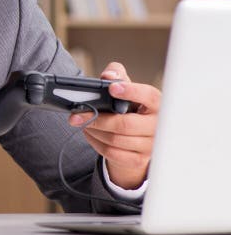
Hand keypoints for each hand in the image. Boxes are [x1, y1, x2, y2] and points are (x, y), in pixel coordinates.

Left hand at [69, 62, 160, 189]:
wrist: (135, 133)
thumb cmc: (128, 104)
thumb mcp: (123, 86)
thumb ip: (115, 74)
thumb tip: (107, 76)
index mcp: (157, 104)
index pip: (149, 96)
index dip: (131, 92)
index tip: (112, 88)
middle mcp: (157, 125)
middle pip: (125, 124)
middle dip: (97, 119)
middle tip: (77, 115)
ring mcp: (150, 145)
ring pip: (115, 140)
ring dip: (94, 131)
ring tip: (83, 122)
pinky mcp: (139, 160)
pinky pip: (112, 153)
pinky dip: (95, 143)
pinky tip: (90, 133)